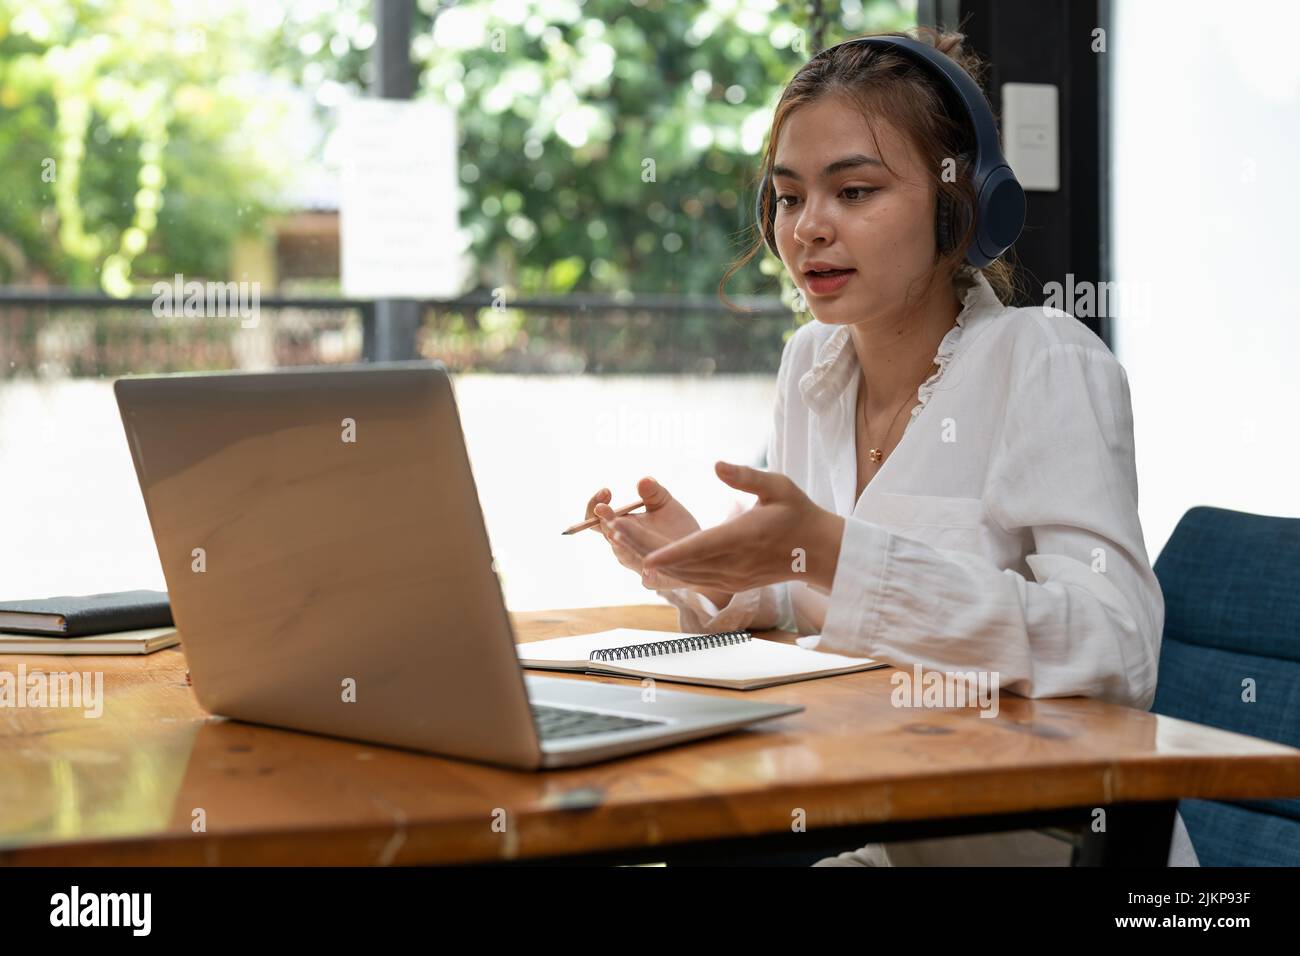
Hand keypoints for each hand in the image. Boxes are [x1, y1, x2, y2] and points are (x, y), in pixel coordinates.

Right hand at [584, 477, 709, 593]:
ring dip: (620, 545)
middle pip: (607, 535)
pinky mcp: (656, 579)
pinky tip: (649, 571)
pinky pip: (649, 580)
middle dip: (606, 521)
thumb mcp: (664, 503)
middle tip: (605, 509)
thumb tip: (644, 480)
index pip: (598, 518)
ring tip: (618, 535)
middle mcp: (624, 546)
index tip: (607, 491)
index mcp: (622, 526)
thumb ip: (653, 492)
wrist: (697, 549)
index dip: (596, 505)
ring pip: (624, 555)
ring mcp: (638, 563)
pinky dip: (648, 577)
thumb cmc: (675, 524)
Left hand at [609, 461, 844, 594]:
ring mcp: (731, 577)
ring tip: (620, 540)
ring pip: (683, 574)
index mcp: (743, 537)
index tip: (644, 555)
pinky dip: (668, 572)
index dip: (671, 552)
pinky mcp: (730, 583)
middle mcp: (733, 563)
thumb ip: (746, 476)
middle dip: (644, 547)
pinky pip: (693, 580)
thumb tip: (716, 464)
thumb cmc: (798, 513)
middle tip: (613, 529)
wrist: (818, 552)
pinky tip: (646, 560)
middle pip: (683, 562)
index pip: (701, 547)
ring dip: (651, 560)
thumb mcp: (778, 486)